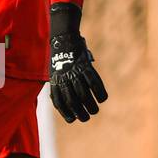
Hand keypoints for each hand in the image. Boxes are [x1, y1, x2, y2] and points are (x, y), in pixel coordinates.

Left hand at [48, 3, 107, 123]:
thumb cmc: (60, 58)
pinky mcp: (85, 67)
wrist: (64, 39)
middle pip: (73, 101)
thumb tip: (65, 106)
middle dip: (80, 113)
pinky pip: (94, 83)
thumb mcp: (54, 73)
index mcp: (55, 82)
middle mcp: (64, 79)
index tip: (72, 119)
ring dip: (91, 106)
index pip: (59, 102)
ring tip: (95, 111)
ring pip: (84, 95)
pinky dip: (100, 93)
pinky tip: (102, 98)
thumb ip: (60, 87)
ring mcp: (75, 73)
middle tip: (86, 117)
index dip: (66, 113)